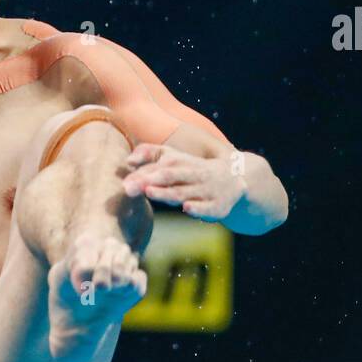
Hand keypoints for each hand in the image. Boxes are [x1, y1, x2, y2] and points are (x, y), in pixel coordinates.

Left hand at [121, 143, 245, 222]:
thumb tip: (127, 160)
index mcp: (182, 162)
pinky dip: (198, 208)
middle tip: (128, 187)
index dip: (142, 173)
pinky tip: (187, 208)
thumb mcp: (174, 156)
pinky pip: (208, 208)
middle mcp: (194, 175)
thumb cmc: (194, 168)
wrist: (237, 178)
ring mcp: (206, 191)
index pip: (160, 165)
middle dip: (149, 180)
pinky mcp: (218, 207)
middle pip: (170, 176)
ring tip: (149, 192)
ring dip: (167, 193)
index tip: (124, 181)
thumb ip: (149, 153)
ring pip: (185, 192)